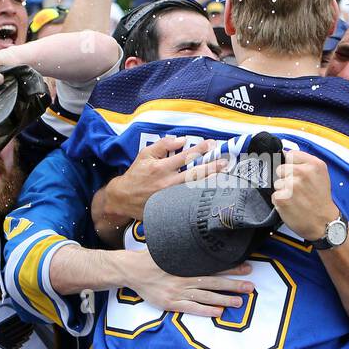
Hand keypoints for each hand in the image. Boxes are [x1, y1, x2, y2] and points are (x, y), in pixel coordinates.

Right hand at [104, 136, 227, 221]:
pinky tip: (211, 194)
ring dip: (210, 183)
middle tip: (225, 162)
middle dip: (211, 167)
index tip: (212, 144)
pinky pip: (188, 202)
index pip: (184, 156)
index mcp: (160, 168)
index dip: (200, 149)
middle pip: (194, 175)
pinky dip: (200, 197)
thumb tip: (181, 140)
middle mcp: (167, 183)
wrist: (123, 198)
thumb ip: (163, 145)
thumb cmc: (136, 174)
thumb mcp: (145, 154)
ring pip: (194, 190)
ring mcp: (169, 197)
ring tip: (224, 177)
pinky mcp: (169, 208)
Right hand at [122, 249, 253, 317]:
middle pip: (214, 281)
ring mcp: (178, 291)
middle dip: (234, 284)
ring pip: (206, 296)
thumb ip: (184, 246)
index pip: (213, 265)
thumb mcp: (168, 247)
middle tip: (250, 285)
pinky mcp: (171, 303)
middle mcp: (184, 277)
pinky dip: (206, 310)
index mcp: (186, 264)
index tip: (246, 267)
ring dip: (224, 298)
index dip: (231, 267)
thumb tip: (198, 234)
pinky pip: (192, 308)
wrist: (131, 270)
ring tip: (240, 301)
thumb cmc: (151, 258)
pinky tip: (219, 312)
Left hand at [272, 149, 337, 241]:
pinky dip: (280, 202)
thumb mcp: (320, 176)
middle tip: (298, 190)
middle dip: (285, 178)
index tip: (295, 174)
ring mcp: (291, 185)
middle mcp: (302, 173)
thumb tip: (284, 154)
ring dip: (283, 191)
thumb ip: (304, 164)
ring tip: (296, 199)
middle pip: (280, 169)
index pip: (290, 155)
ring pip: (276, 183)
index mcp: (314, 164)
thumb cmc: (320, 200)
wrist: (324, 223)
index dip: (291, 165)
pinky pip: (274, 195)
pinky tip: (292, 206)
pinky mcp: (282, 198)